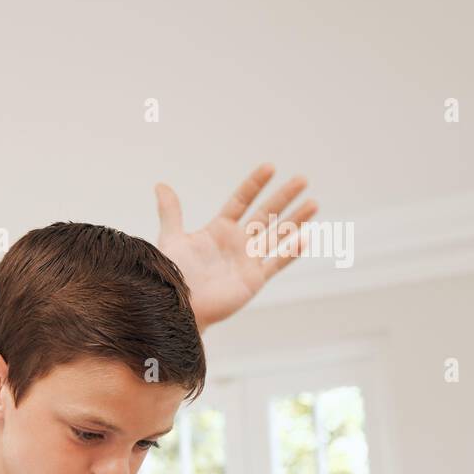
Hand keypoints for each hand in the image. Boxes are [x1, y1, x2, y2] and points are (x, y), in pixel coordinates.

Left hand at [155, 163, 317, 329]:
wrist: (177, 307)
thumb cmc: (172, 275)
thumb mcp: (172, 239)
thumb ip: (171, 212)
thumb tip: (161, 184)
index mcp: (219, 230)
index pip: (241, 201)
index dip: (254, 185)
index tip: (270, 167)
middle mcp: (237, 242)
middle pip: (265, 214)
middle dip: (283, 197)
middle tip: (302, 179)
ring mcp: (248, 260)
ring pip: (276, 235)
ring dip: (295, 220)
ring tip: (313, 203)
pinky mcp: (253, 280)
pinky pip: (276, 264)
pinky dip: (291, 252)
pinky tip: (306, 238)